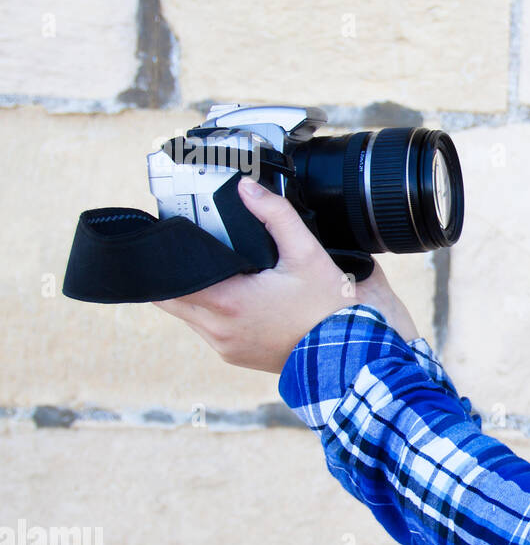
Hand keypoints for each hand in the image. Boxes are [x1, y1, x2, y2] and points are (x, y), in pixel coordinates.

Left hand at [153, 176, 419, 372]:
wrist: (346, 351)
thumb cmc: (328, 309)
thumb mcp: (306, 253)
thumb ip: (276, 215)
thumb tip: (247, 188)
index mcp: (227, 302)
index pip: (169, 282)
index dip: (167, 258)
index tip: (176, 241)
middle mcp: (218, 329)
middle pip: (172, 299)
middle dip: (179, 275)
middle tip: (199, 255)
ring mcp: (225, 347)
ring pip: (190, 315)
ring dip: (197, 295)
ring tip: (223, 276)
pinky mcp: (235, 356)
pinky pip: (210, 331)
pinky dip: (215, 313)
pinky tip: (240, 300)